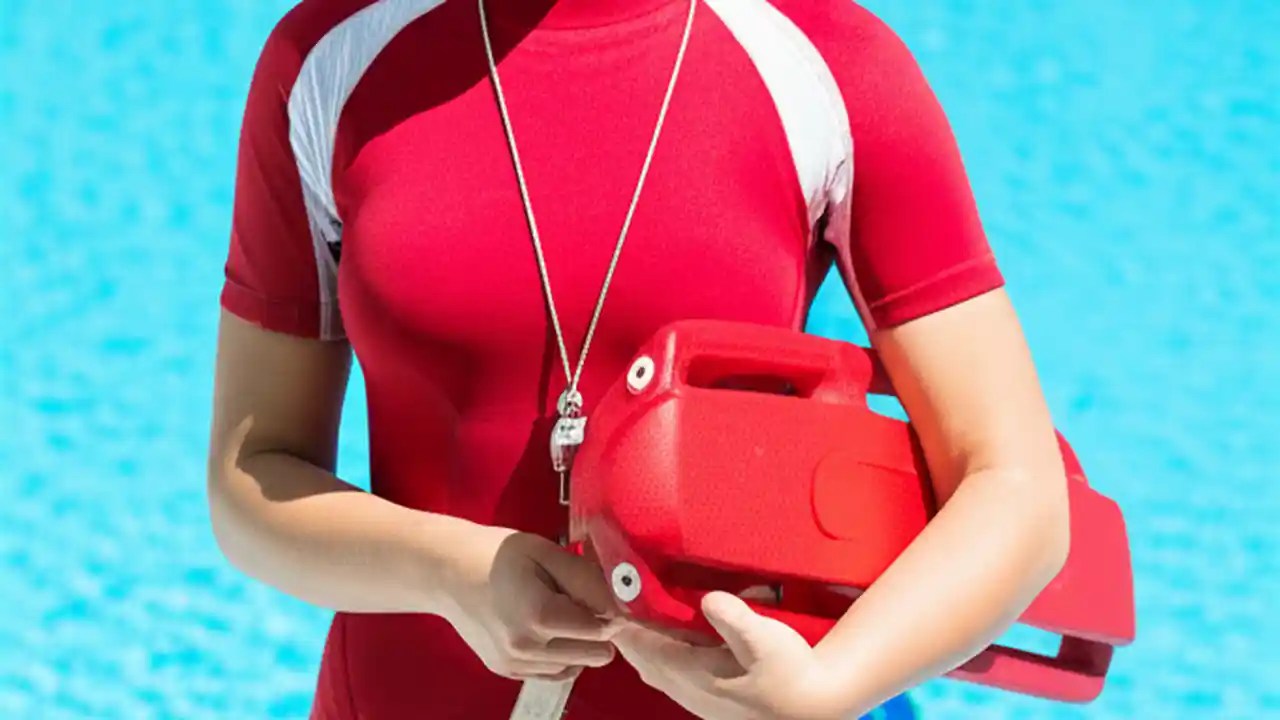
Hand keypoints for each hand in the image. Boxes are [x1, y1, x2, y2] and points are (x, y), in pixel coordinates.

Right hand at [441, 525, 623, 680]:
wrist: (446, 571)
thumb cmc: (496, 554)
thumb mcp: (546, 553)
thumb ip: (586, 579)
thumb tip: (621, 604)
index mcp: (540, 617)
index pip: (604, 630)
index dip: (612, 609)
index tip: (602, 591)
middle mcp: (527, 650)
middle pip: (595, 654)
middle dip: (597, 629)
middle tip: (578, 600)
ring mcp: (515, 664)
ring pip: (576, 666)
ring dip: (579, 643)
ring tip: (559, 611)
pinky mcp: (506, 670)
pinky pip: (553, 673)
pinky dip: (561, 655)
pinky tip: (548, 628)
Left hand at [614, 592, 849, 719]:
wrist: (815, 711)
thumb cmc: (791, 675)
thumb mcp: (765, 641)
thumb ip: (734, 619)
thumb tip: (708, 598)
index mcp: (688, 672)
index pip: (636, 644)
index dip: (619, 619)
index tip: (608, 590)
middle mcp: (684, 688)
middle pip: (639, 656)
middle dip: (626, 629)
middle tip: (620, 596)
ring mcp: (696, 697)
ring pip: (653, 666)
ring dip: (643, 642)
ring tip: (640, 612)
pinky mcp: (710, 699)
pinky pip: (671, 672)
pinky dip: (662, 652)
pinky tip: (675, 635)